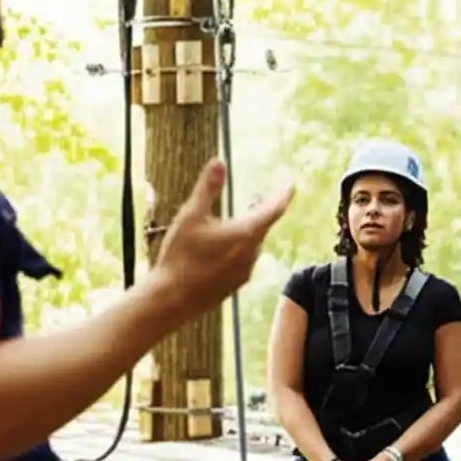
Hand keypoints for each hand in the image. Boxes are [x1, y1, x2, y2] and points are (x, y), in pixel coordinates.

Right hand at [152, 159, 293, 320]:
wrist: (170, 300)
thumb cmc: (180, 255)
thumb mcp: (191, 215)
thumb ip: (208, 188)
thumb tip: (219, 161)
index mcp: (246, 233)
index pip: (274, 209)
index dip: (283, 194)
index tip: (290, 184)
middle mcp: (251, 254)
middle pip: (262, 227)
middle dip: (261, 211)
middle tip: (261, 198)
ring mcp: (245, 272)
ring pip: (252, 245)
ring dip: (247, 231)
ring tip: (236, 222)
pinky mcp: (235, 286)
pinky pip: (242, 261)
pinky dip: (237, 249)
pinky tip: (218, 250)